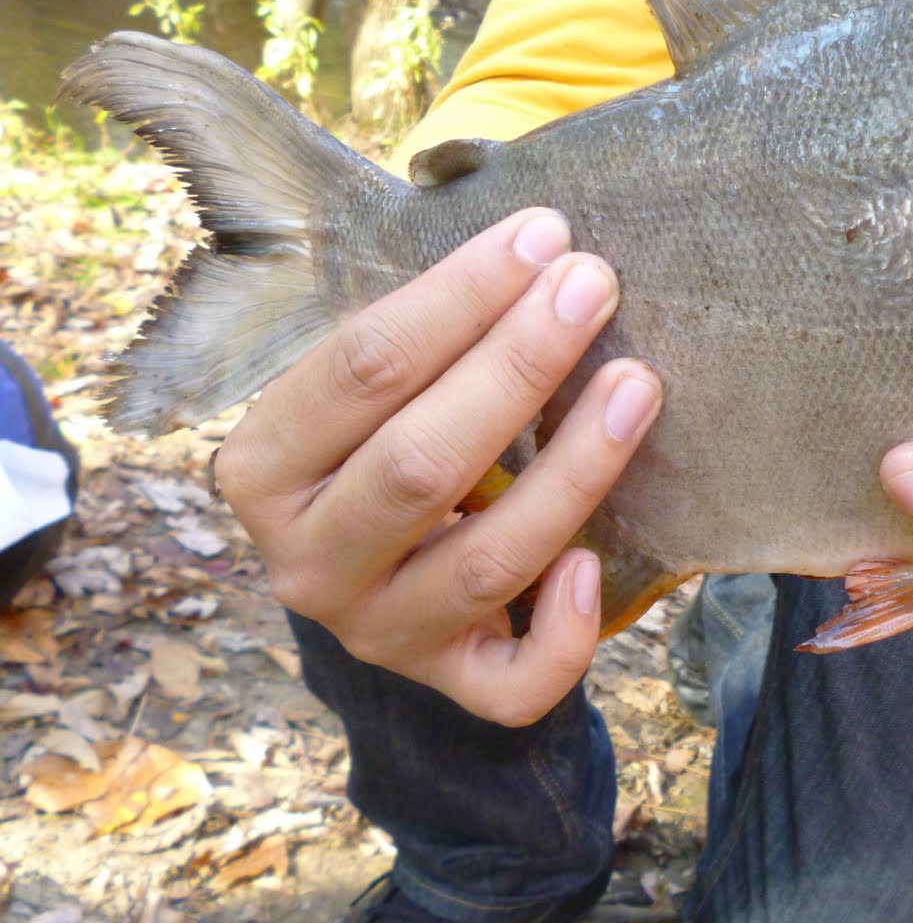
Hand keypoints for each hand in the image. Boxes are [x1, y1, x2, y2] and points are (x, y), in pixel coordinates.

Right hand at [213, 208, 661, 725]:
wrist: (384, 573)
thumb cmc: (386, 439)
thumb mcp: (367, 392)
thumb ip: (422, 334)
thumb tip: (540, 240)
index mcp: (263, 468)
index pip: (360, 368)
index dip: (458, 295)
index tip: (543, 236)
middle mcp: (306, 562)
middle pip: (420, 463)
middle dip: (518, 365)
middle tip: (594, 286)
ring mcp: (378, 632)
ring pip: (487, 562)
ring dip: (573, 468)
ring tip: (639, 384)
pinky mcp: (450, 685)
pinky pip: (513, 686)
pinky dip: (563, 634)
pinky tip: (595, 565)